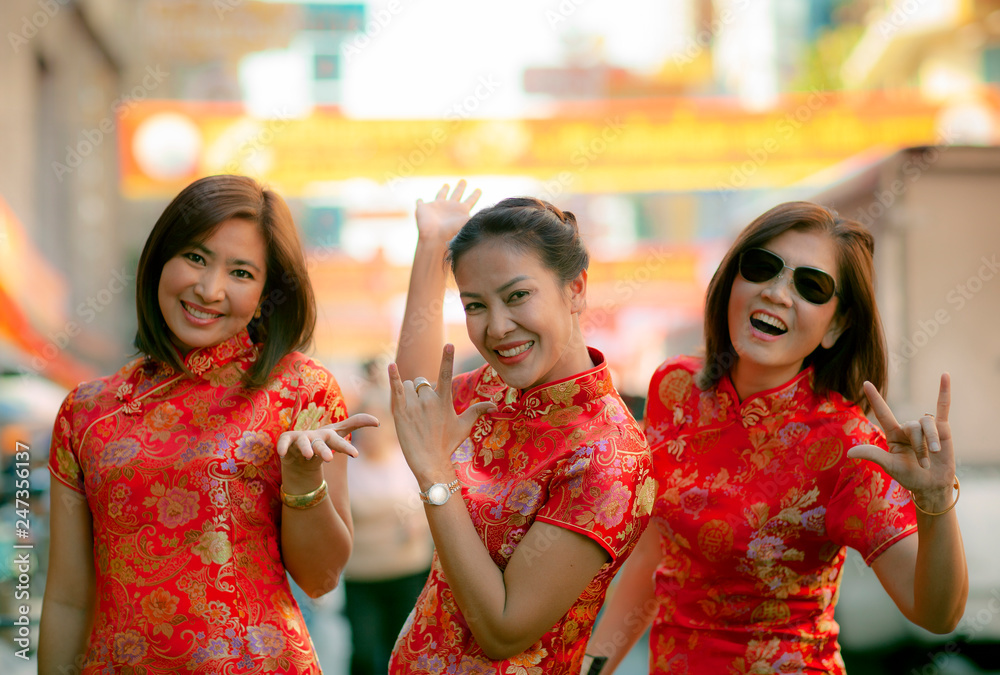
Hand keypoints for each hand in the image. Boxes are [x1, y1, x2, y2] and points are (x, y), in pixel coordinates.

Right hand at [277, 413, 379, 474]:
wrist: (301, 453)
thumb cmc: (323, 441)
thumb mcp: (338, 434)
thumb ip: (356, 424)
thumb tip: (378, 421)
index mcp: (329, 436)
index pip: (339, 441)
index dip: (346, 447)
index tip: (356, 455)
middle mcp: (315, 436)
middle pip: (321, 443)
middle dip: (324, 450)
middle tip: (329, 459)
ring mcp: (300, 438)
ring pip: (303, 444)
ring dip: (306, 448)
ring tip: (309, 456)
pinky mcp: (286, 441)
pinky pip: (283, 443)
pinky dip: (282, 447)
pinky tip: (282, 453)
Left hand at [388, 344, 495, 485]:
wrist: (430, 463)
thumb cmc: (448, 445)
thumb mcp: (464, 426)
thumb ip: (478, 411)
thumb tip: (496, 405)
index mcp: (445, 401)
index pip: (447, 374)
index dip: (448, 358)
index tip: (449, 344)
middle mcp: (430, 401)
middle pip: (421, 382)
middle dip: (420, 391)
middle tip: (423, 411)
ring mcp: (414, 406)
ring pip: (407, 386)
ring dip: (408, 393)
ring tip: (412, 412)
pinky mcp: (400, 413)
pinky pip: (396, 390)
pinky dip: (393, 377)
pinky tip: (390, 366)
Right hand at [415, 180, 480, 243]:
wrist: (434, 238)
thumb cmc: (452, 232)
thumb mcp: (469, 222)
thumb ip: (479, 217)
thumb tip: (493, 214)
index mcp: (461, 210)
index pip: (470, 200)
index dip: (475, 195)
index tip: (479, 189)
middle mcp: (450, 207)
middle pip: (457, 194)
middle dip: (460, 187)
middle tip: (464, 180)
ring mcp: (437, 208)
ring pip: (441, 195)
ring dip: (444, 190)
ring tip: (446, 185)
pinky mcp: (424, 208)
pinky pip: (421, 203)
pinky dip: (419, 201)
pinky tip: (419, 199)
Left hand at [847, 374, 955, 508]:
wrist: (932, 485)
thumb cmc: (909, 476)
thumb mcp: (890, 466)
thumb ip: (873, 455)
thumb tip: (849, 452)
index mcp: (893, 434)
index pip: (882, 413)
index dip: (875, 398)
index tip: (865, 383)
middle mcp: (908, 429)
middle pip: (912, 426)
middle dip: (919, 446)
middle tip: (923, 465)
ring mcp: (925, 428)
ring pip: (927, 424)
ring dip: (931, 441)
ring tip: (934, 455)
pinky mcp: (943, 429)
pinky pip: (943, 407)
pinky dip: (944, 392)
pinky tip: (945, 375)